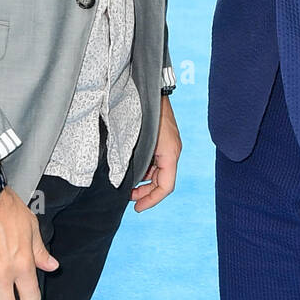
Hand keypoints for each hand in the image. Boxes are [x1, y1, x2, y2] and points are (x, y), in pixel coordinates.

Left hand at [130, 96, 180, 210]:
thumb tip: (127, 181)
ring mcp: (168, 146)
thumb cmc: (146, 114)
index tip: (136, 208)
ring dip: (145, 181)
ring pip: (159, 172)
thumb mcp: (140, 142)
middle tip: (129, 198)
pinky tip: (134, 168)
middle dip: (146, 193)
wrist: (151, 91)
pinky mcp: (163, 141)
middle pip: (162, 182)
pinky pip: (157, 162)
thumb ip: (138, 162)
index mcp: (170, 154)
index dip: (151, 200)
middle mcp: (172, 152)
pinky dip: (146, 169)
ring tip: (128, 184)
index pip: (165, 187)